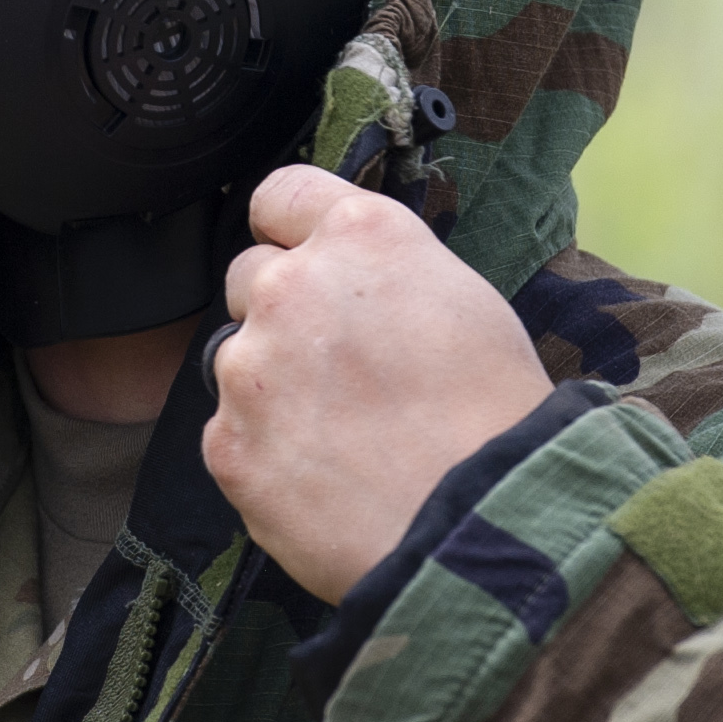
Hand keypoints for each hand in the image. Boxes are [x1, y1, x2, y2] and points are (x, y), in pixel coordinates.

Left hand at [200, 165, 552, 602]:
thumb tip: (353, 282)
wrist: (485, 526)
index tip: (301, 258)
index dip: (290, 230)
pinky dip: (266, 455)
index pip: (280, 194)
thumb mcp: (463, 302)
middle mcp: (290, 286)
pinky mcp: (226, 442)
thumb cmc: (496, 417)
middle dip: (280, 315)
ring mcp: (247, 366)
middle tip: (339, 370)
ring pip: (237, 362)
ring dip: (271, 389)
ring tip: (343, 440)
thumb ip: (385, 274)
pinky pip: (232, 435)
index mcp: (360, 237)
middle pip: (248, 278)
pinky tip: (324, 481)